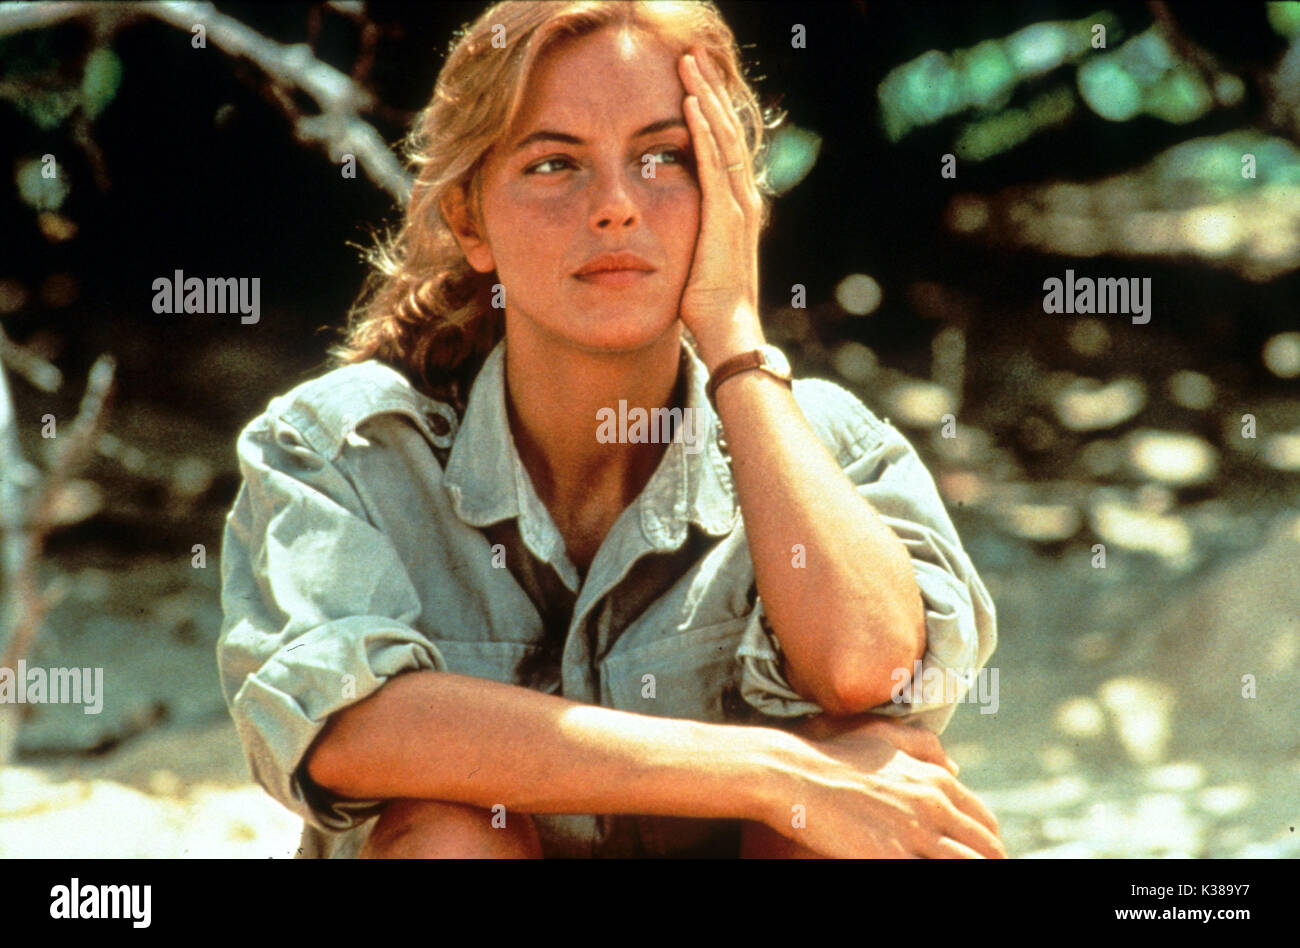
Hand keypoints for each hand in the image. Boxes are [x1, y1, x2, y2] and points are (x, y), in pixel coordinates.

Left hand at [676, 47, 764, 370]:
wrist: (727, 330)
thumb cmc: (706, 306)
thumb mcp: (695, 259)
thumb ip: (688, 234)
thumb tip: (663, 227)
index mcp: (736, 207)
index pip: (725, 146)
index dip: (711, 112)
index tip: (693, 83)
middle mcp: (742, 199)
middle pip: (728, 129)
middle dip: (710, 91)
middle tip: (693, 57)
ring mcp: (737, 205)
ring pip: (724, 136)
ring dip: (706, 97)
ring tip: (690, 64)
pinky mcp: (724, 215)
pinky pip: (713, 162)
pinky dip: (702, 130)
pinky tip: (689, 103)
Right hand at [767, 719, 1006, 858]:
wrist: (792, 774)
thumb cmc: (832, 755)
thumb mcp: (882, 736)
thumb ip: (924, 747)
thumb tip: (956, 767)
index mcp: (937, 779)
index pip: (985, 825)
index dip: (987, 850)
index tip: (976, 859)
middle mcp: (934, 805)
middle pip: (988, 852)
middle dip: (986, 865)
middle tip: (974, 872)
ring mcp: (915, 834)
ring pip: (968, 866)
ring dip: (971, 873)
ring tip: (946, 873)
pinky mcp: (891, 857)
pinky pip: (933, 876)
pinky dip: (935, 878)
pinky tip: (920, 875)